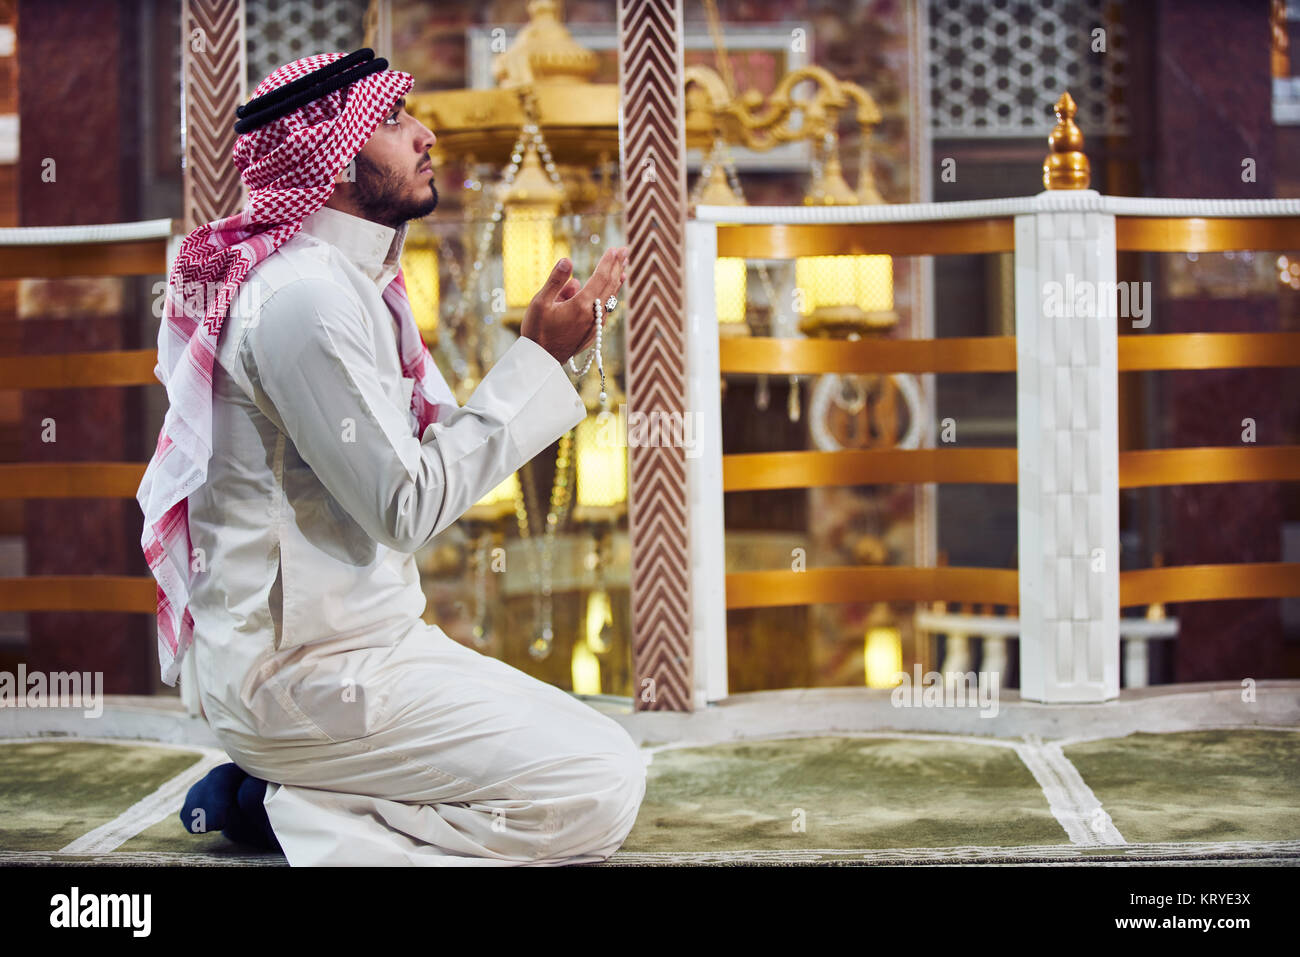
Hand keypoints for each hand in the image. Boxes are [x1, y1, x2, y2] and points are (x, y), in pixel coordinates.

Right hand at [520, 246, 627, 364]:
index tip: (615, 249)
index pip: (601, 278)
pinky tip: (611, 291)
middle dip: (618, 266)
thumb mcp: (540, 302)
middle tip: (624, 250)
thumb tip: (568, 260)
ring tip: (623, 267)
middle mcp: (593, 316)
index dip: (609, 262)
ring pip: (610, 299)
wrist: (540, 360)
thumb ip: (555, 281)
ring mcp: (595, 326)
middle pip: (610, 286)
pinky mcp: (593, 333)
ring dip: (617, 281)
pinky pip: (606, 310)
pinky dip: (610, 296)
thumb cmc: (537, 331)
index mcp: (581, 305)